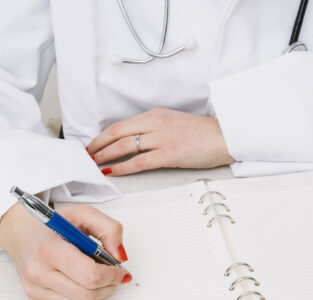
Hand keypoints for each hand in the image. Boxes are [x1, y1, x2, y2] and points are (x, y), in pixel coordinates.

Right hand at [0, 203, 130, 299]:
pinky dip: (82, 295)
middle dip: (108, 285)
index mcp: (49, 249)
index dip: (112, 275)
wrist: (21, 233)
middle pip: (88, 294)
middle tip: (113, 273)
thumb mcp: (83, 214)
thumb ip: (109, 229)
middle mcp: (38, 272)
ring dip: (98, 293)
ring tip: (96, 274)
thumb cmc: (50, 225)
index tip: (120, 270)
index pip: (90, 275)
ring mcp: (35, 288)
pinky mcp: (36, 298)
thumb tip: (120, 256)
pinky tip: (79, 279)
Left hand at [86, 108, 234, 175]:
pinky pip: (139, 161)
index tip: (93, 144)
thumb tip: (135, 141)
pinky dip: (122, 166)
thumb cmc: (203, 133)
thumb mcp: (174, 123)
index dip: (103, 135)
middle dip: (98, 146)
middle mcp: (155, 124)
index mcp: (155, 115)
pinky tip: (112, 171)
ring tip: (94, 164)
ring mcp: (161, 139)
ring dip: (105, 156)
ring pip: (124, 146)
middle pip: (117, 133)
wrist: (225, 137)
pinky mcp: (169, 154)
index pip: (121, 124)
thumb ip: (154, 129)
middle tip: (87, 155)